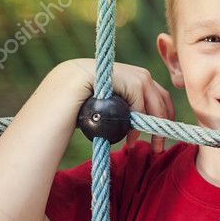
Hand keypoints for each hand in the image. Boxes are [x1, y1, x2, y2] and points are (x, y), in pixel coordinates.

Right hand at [59, 59, 175, 152]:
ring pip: (153, 100)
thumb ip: (127, 109)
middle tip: (158, 148)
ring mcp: (128, 71)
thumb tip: (148, 123)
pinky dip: (138, 121)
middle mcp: (133, 72)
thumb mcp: (110, 108)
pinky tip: (130, 137)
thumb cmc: (76, 110)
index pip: (159, 94)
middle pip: (160, 98)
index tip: (164, 136)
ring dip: (152, 127)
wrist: (53, 100)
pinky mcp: (121, 75)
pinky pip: (138, 101)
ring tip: (147, 145)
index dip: (165, 116)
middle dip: (163, 124)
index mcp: (132, 77)